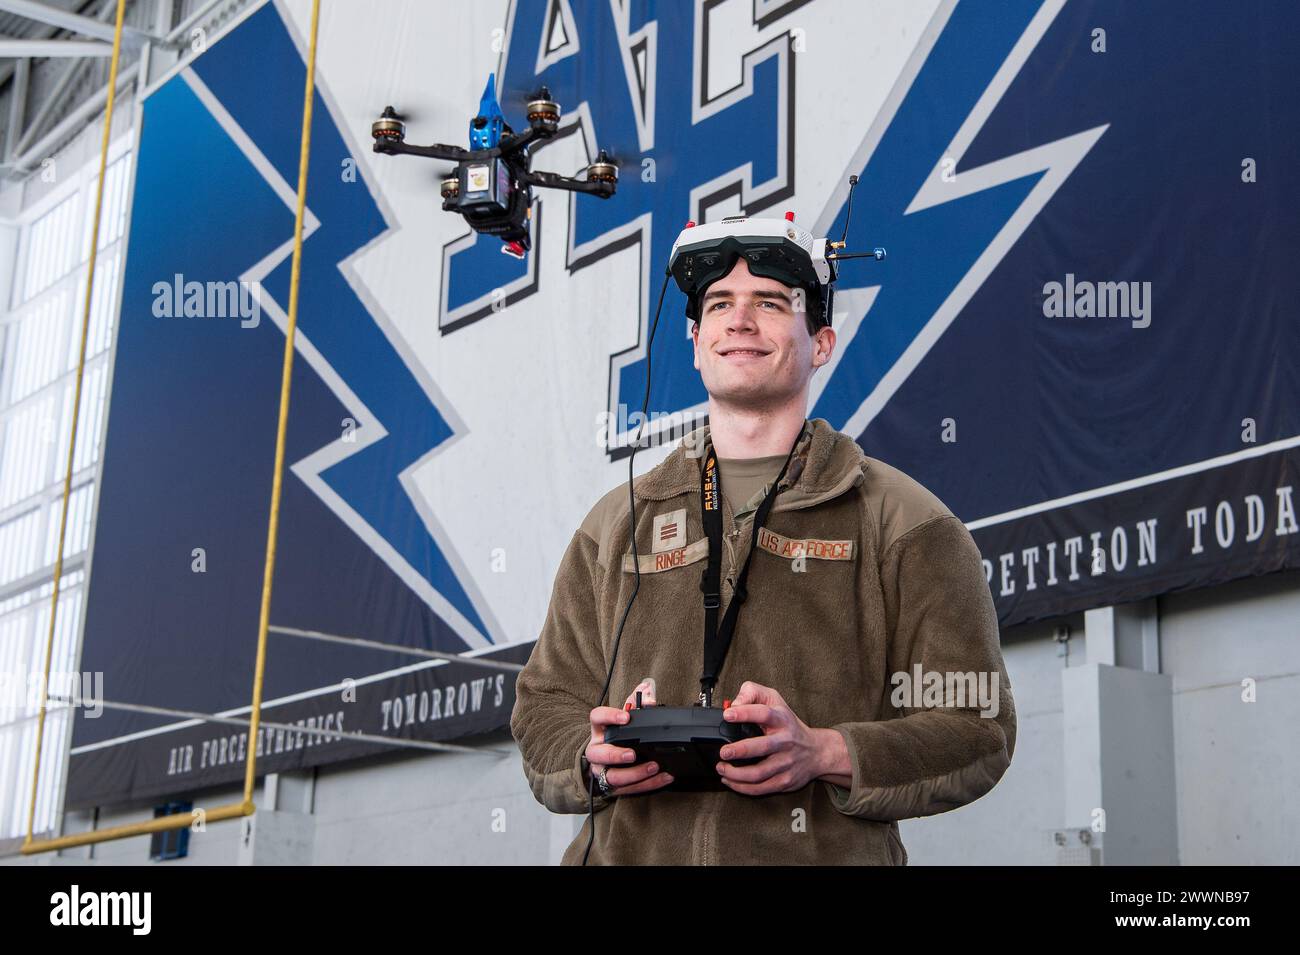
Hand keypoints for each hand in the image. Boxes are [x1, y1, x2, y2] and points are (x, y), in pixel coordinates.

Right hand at [583, 678, 674, 795]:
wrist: (604, 762)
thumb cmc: (615, 736)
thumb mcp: (623, 718)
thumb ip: (635, 702)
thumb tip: (646, 689)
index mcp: (599, 731)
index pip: (597, 718)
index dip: (609, 716)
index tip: (625, 717)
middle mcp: (597, 751)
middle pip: (600, 754)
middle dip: (616, 755)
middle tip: (632, 754)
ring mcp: (603, 770)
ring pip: (613, 777)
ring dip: (634, 774)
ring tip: (653, 767)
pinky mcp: (613, 787)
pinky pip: (630, 789)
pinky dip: (648, 784)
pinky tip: (663, 777)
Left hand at [715, 680, 834, 795]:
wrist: (817, 752)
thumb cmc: (789, 725)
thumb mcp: (773, 700)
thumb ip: (752, 693)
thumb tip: (733, 704)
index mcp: (781, 719)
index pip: (764, 713)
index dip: (745, 713)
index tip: (728, 714)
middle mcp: (785, 741)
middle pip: (762, 747)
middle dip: (740, 750)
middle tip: (724, 752)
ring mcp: (785, 763)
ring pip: (759, 773)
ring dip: (736, 774)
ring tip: (721, 767)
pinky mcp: (784, 781)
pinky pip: (760, 788)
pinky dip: (742, 787)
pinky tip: (730, 780)